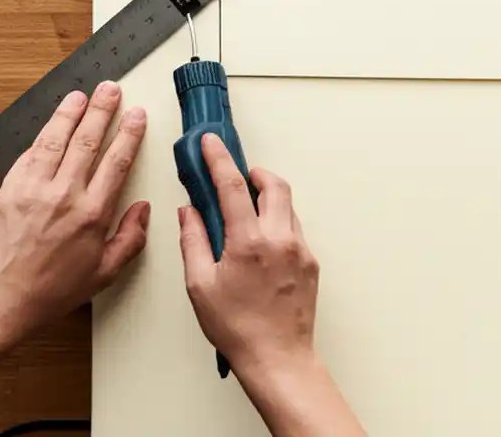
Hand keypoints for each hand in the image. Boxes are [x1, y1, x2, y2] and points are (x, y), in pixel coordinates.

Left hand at [0, 81, 150, 341]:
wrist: (2, 298)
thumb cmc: (54, 289)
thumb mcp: (106, 272)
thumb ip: (131, 238)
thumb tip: (143, 209)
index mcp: (92, 213)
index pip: (116, 161)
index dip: (129, 134)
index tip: (137, 115)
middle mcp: (63, 195)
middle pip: (87, 140)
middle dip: (101, 110)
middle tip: (110, 89)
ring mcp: (33, 189)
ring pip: (55, 139)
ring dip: (69, 113)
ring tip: (80, 95)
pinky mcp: (9, 190)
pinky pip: (29, 154)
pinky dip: (42, 136)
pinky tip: (51, 126)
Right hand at [177, 134, 319, 371]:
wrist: (278, 358)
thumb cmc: (236, 328)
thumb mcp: (200, 285)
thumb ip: (193, 241)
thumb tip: (188, 212)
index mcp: (249, 242)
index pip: (233, 185)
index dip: (219, 159)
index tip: (211, 142)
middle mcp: (281, 239)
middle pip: (275, 185)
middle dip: (256, 173)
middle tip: (238, 175)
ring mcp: (301, 250)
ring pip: (288, 207)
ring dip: (269, 199)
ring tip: (246, 213)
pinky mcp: (312, 263)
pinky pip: (295, 230)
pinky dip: (278, 223)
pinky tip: (261, 242)